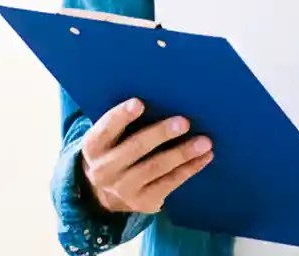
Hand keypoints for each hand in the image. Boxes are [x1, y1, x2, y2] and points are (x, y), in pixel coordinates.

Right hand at [80, 98, 213, 214]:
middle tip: (184, 122)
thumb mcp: (109, 137)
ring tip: (204, 142)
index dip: (121, 116)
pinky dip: (189, 169)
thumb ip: (124, 121)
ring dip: (182, 153)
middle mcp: (104, 169)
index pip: (106, 128)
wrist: (104, 192)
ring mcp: (123, 188)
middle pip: (135, 148)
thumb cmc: (116, 148)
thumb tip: (162, 95)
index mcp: (93, 146)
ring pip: (155, 168)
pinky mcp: (142, 202)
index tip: (139, 103)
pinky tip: (204, 157)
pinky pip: (169, 183)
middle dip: (161, 134)